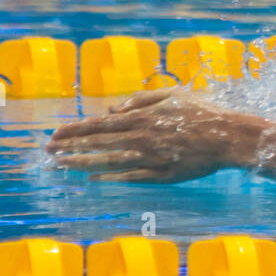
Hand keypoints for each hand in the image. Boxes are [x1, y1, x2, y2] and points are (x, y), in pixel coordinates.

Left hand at [46, 88, 269, 182]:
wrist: (228, 136)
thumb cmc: (203, 112)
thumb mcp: (173, 95)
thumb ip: (142, 99)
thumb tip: (114, 109)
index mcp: (142, 117)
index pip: (99, 124)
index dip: (75, 129)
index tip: (55, 134)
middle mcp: (141, 137)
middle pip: (98, 143)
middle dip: (70, 146)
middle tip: (48, 151)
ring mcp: (150, 157)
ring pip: (108, 161)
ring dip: (83, 163)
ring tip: (62, 166)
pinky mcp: (161, 174)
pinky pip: (130, 177)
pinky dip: (110, 178)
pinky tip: (94, 180)